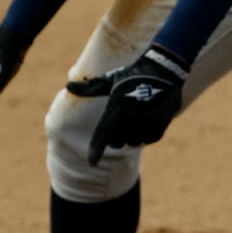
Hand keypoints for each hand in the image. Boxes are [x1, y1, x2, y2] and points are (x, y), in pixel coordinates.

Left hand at [69, 45, 190, 165]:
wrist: (163, 69)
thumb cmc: (132, 75)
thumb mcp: (110, 80)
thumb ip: (90, 88)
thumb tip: (68, 87)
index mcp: (116, 107)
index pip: (102, 135)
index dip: (96, 151)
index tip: (91, 163)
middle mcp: (131, 116)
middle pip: (117, 142)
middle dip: (116, 138)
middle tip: (120, 125)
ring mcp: (147, 120)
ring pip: (134, 142)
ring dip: (132, 136)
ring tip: (136, 121)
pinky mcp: (161, 122)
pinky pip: (150, 139)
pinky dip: (147, 134)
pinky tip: (148, 121)